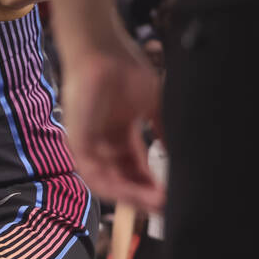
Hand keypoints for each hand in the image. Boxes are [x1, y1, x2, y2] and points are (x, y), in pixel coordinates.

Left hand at [60, 27, 164, 212]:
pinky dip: (114, 186)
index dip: (153, 185)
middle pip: (123, 180)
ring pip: (109, 182)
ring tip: (157, 205)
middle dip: (146, 196)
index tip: (174, 196)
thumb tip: (181, 154)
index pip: (136, 169)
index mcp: (119, 135)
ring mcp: (89, 144)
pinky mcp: (77, 142)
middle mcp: (103, 143)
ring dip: (132, 196)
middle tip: (168, 207)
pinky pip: (93, 174)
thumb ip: (164, 130)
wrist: (102, 51)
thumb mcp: (154, 105)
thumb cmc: (125, 70)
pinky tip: (135, 195)